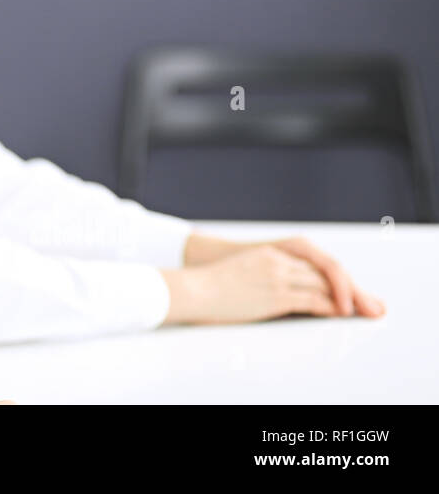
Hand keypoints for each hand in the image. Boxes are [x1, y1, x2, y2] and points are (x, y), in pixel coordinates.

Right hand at [160, 242, 385, 325]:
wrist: (193, 287)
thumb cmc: (212, 284)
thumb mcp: (243, 271)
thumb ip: (266, 275)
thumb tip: (281, 292)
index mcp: (271, 253)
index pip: (315, 263)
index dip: (338, 277)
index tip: (352, 290)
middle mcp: (278, 261)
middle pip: (326, 272)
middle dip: (352, 289)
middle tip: (372, 303)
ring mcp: (277, 277)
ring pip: (324, 285)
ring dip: (349, 299)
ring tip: (364, 310)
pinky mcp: (275, 295)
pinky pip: (313, 299)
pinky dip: (331, 306)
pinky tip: (341, 312)